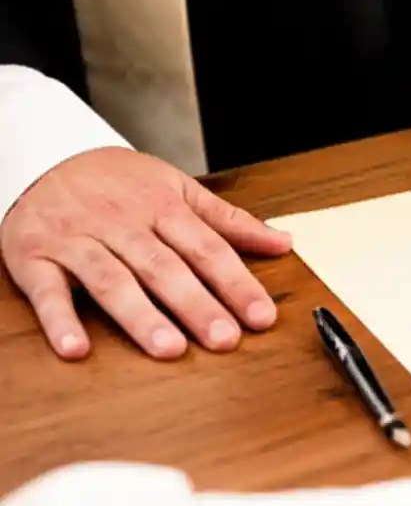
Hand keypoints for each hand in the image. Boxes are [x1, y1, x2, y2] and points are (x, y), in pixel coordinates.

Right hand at [1, 147, 292, 359]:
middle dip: (196, 304)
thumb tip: (283, 242)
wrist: (43, 156)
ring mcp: (76, 240)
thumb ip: (229, 221)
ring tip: (169, 349)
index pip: (207, 249)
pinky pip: (46, 290)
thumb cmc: (119, 181)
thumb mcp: (177, 189)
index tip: (262, 317)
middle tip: (224, 339)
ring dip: (140, 316)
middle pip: (163, 267)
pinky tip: (76, 348)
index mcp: (162, 207)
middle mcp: (121, 224)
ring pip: (112, 279)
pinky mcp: (34, 257)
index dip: (236, 284)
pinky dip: (59, 319)